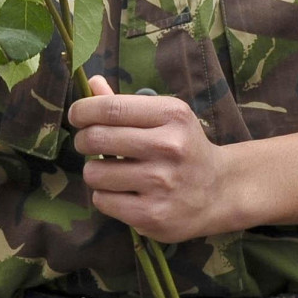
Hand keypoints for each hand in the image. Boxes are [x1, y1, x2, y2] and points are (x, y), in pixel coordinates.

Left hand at [69, 76, 224, 240]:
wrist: (219, 191)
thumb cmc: (183, 148)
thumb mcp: (165, 118)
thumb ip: (126, 104)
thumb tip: (91, 82)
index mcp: (172, 115)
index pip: (111, 108)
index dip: (82, 110)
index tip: (77, 115)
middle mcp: (169, 147)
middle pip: (96, 138)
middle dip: (83, 140)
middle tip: (89, 143)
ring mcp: (161, 183)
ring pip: (94, 173)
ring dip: (95, 172)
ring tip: (112, 172)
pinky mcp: (153, 214)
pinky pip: (102, 200)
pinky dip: (105, 196)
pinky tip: (123, 192)